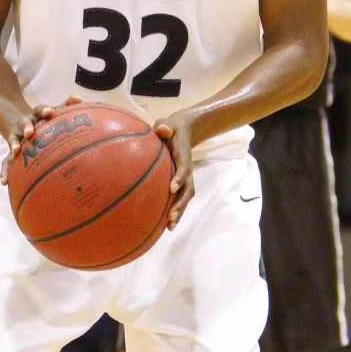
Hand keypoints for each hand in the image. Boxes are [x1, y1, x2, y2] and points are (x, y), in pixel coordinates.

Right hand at [0, 95, 82, 185]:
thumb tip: (78, 98)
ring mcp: (17, 137)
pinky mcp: (13, 151)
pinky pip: (7, 160)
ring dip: (14, 144)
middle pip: (24, 123)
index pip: (40, 110)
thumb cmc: (46, 121)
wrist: (22, 123)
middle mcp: (25, 124)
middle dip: (26, 127)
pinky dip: (5, 170)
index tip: (49, 112)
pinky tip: (4, 181)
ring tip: (15, 151)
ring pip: (13, 139)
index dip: (44, 110)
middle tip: (29, 132)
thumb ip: (66, 106)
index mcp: (37, 115)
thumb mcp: (55, 112)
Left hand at [153, 112, 192, 228]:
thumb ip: (165, 127)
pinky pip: (179, 199)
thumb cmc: (170, 129)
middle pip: (188, 189)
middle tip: (171, 216)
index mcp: (183, 156)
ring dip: (180, 212)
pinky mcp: (181, 183)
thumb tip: (162, 129)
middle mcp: (186, 170)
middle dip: (181, 203)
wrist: (183, 132)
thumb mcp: (167, 124)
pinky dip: (175, 211)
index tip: (171, 188)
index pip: (183, 168)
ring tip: (170, 227)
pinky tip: (164, 225)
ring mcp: (185, 178)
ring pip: (185, 197)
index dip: (179, 178)